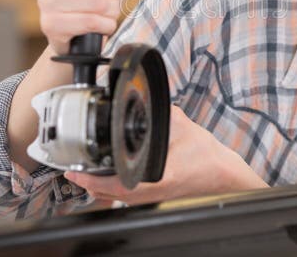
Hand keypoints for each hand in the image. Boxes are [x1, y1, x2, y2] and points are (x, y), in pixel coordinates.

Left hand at [64, 106, 267, 204]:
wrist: (223, 175)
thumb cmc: (207, 157)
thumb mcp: (181, 126)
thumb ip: (160, 112)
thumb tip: (145, 97)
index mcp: (153, 179)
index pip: (110, 185)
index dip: (88, 180)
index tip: (73, 172)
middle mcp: (149, 193)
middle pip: (108, 194)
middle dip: (88, 184)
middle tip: (73, 171)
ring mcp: (152, 198)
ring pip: (117, 197)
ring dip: (100, 187)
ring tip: (86, 174)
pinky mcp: (156, 196)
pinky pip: (128, 196)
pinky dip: (114, 187)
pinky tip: (111, 176)